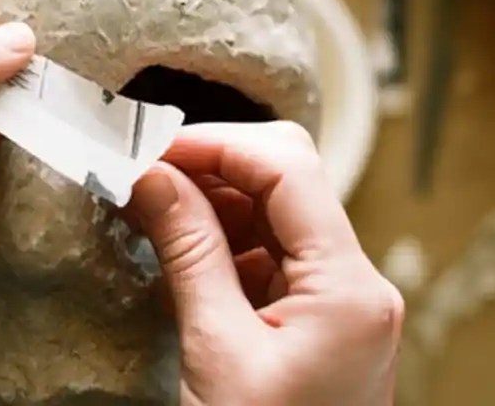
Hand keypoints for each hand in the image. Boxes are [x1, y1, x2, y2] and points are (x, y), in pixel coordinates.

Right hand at [130, 122, 402, 405]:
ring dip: (207, 201)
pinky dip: (218, 241)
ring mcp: (339, 300)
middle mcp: (356, 283)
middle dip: (209, 165)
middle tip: (138, 172)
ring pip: (273, 212)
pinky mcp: (314, 319)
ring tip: (141, 206)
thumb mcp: (215, 351)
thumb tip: (150, 174)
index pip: (287, 167)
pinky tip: (170, 245)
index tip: (148, 148)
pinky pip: (267, 254)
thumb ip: (187, 251)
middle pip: (286, 180)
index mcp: (349, 288)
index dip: (214, 143)